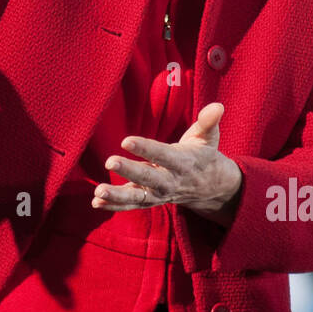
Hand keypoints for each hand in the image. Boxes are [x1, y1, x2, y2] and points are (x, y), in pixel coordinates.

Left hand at [91, 102, 242, 225]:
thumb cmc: (203, 155)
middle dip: (129, 171)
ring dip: (117, 196)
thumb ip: (208, 122)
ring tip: (98, 192)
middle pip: (149, 178)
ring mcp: (160, 194)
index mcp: (183, 163)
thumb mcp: (209, 137)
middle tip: (109, 161)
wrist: (211, 188)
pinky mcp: (150, 201)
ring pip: (138, 197)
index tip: (126, 140)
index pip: (163, 155)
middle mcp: (170, 181)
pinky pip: (132, 205)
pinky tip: (95, 202)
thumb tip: (217, 105)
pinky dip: (115, 206)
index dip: (146, 148)